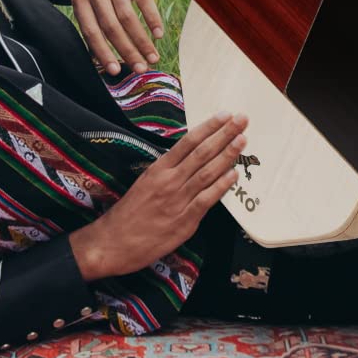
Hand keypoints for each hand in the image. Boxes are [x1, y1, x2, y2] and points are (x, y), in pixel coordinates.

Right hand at [69, 112, 246, 280]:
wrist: (114, 241)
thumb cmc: (128, 214)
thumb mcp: (143, 184)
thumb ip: (166, 173)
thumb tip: (190, 162)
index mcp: (157, 170)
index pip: (187, 143)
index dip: (208, 128)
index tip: (224, 116)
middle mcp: (169, 181)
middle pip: (201, 153)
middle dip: (224, 134)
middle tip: (241, 120)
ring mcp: (178, 200)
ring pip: (207, 172)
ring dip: (227, 155)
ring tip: (242, 140)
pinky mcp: (185, 220)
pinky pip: (207, 199)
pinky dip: (221, 186)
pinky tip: (233, 174)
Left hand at [73, 0, 161, 76]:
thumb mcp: (92, 0)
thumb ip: (95, 24)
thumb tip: (100, 62)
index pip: (90, 30)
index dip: (102, 52)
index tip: (114, 71)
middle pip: (110, 26)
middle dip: (126, 51)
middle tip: (140, 69)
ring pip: (128, 17)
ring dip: (142, 40)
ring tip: (152, 57)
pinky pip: (144, 0)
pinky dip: (152, 19)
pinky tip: (158, 34)